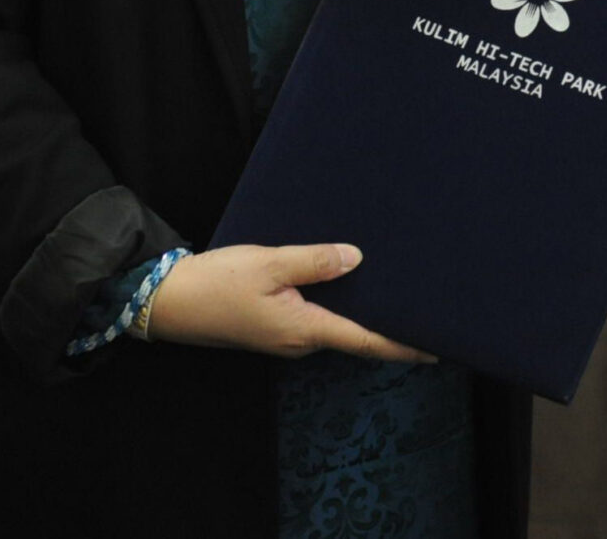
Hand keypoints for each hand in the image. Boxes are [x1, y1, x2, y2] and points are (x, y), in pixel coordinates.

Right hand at [145, 243, 433, 362]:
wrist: (168, 301)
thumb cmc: (216, 284)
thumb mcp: (268, 265)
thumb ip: (314, 262)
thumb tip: (357, 259)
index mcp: (304, 330)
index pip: (365, 341)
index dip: (403, 345)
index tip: (437, 348)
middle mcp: (301, 339)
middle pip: (356, 333)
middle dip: (389, 322)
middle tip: (427, 303)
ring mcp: (288, 334)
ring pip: (337, 322)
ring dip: (364, 309)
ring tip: (398, 287)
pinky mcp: (276, 323)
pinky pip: (318, 314)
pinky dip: (340, 301)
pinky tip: (351, 279)